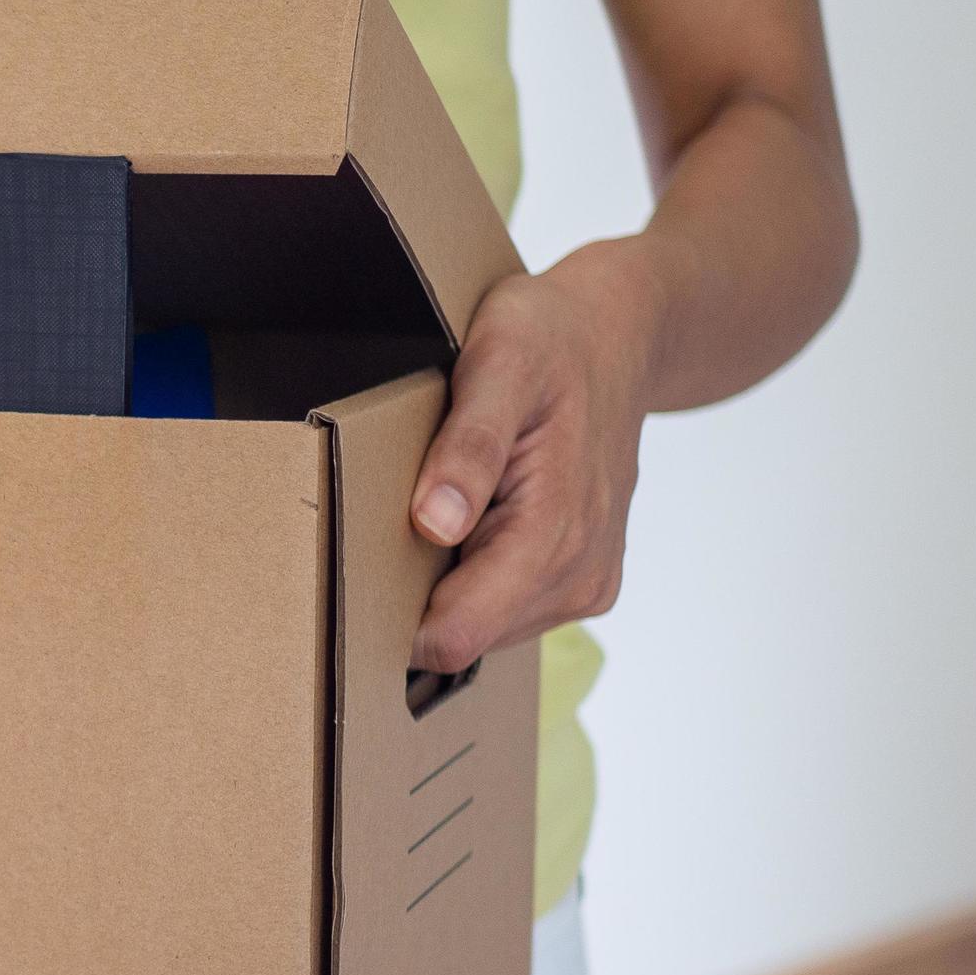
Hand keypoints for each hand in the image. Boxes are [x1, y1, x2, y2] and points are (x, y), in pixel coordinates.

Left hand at [409, 242, 664, 673]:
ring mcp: (585, 582)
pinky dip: (474, 574)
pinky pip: (506, 607)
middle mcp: (578, 574)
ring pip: (482, 628)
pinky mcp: (582, 578)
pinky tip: (473, 517)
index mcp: (555, 532)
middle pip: (462, 638)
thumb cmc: (552, 341)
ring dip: (446, 584)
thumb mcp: (499, 366)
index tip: (356, 573)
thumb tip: (433, 524)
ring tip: (443, 509)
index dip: (392, 619)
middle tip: (397, 518)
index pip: (454, 635)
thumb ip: (467, 449)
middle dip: (415, 596)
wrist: (620, 336)